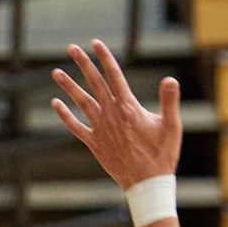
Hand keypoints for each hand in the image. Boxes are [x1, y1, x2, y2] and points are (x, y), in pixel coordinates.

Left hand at [50, 39, 181, 186]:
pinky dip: (65, 115)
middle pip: (94, 83)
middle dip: (83, 64)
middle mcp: (111, 115)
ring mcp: (100, 129)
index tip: (96, 43)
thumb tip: (170, 79)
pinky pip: (75, 126)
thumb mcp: (172, 126)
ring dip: (68, 86)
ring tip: (55, 72)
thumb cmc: (162, 155)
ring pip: (81, 102)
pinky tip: (56, 104)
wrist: (147, 184)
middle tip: (72, 48)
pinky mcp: (94, 143)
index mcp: (129, 108)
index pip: (114, 76)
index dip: (105, 58)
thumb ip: (170, 101)